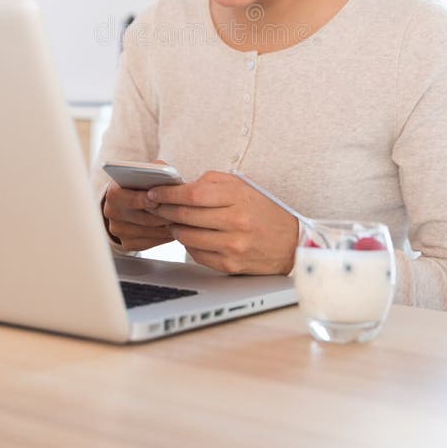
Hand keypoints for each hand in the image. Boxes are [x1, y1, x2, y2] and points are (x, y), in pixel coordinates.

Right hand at [102, 160, 172, 251]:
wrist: (128, 202)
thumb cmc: (140, 185)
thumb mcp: (144, 173)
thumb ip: (154, 169)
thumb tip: (165, 172)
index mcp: (113, 194)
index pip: (127, 199)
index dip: (144, 200)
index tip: (158, 200)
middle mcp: (112, 213)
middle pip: (142, 218)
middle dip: (163, 215)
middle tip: (180, 212)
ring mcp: (118, 230)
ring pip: (149, 231)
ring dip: (167, 227)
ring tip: (183, 221)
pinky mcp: (127, 244)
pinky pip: (150, 243)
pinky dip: (164, 237)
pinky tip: (175, 229)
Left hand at [146, 170, 297, 274]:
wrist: (290, 243)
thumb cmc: (263, 211)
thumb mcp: (243, 186)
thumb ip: (212, 182)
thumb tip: (180, 185)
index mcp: (238, 197)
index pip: (193, 194)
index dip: (169, 193)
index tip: (155, 192)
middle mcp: (236, 221)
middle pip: (186, 215)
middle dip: (164, 209)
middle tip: (155, 206)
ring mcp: (233, 245)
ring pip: (187, 236)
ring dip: (174, 228)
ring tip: (171, 221)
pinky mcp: (230, 265)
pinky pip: (196, 254)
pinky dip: (188, 244)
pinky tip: (188, 236)